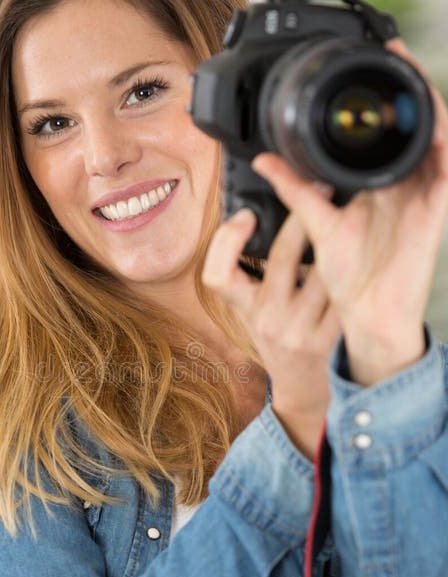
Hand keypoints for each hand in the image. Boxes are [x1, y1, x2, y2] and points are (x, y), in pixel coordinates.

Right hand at [202, 207, 341, 459]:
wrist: (303, 388)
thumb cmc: (277, 338)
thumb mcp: (252, 311)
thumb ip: (251, 275)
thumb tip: (260, 216)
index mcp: (242, 309)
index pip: (217, 275)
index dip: (227, 240)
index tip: (246, 215)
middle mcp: (265, 319)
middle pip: (280, 256)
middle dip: (300, 215)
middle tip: (318, 188)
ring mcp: (297, 330)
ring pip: (321, 270)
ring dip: (335, 239)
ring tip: (347, 215)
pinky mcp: (328, 338)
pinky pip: (342, 292)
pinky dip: (351, 271)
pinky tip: (359, 255)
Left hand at [251, 39, 447, 385]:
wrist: (367, 316)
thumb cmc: (349, 276)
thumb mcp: (317, 223)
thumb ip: (295, 190)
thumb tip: (265, 161)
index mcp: (379, 182)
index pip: (385, 128)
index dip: (381, 93)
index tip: (366, 59)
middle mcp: (405, 181)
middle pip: (414, 121)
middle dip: (408, 80)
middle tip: (393, 44)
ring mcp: (424, 192)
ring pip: (436, 134)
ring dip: (426, 98)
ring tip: (410, 65)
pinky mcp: (437, 208)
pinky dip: (443, 138)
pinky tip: (434, 116)